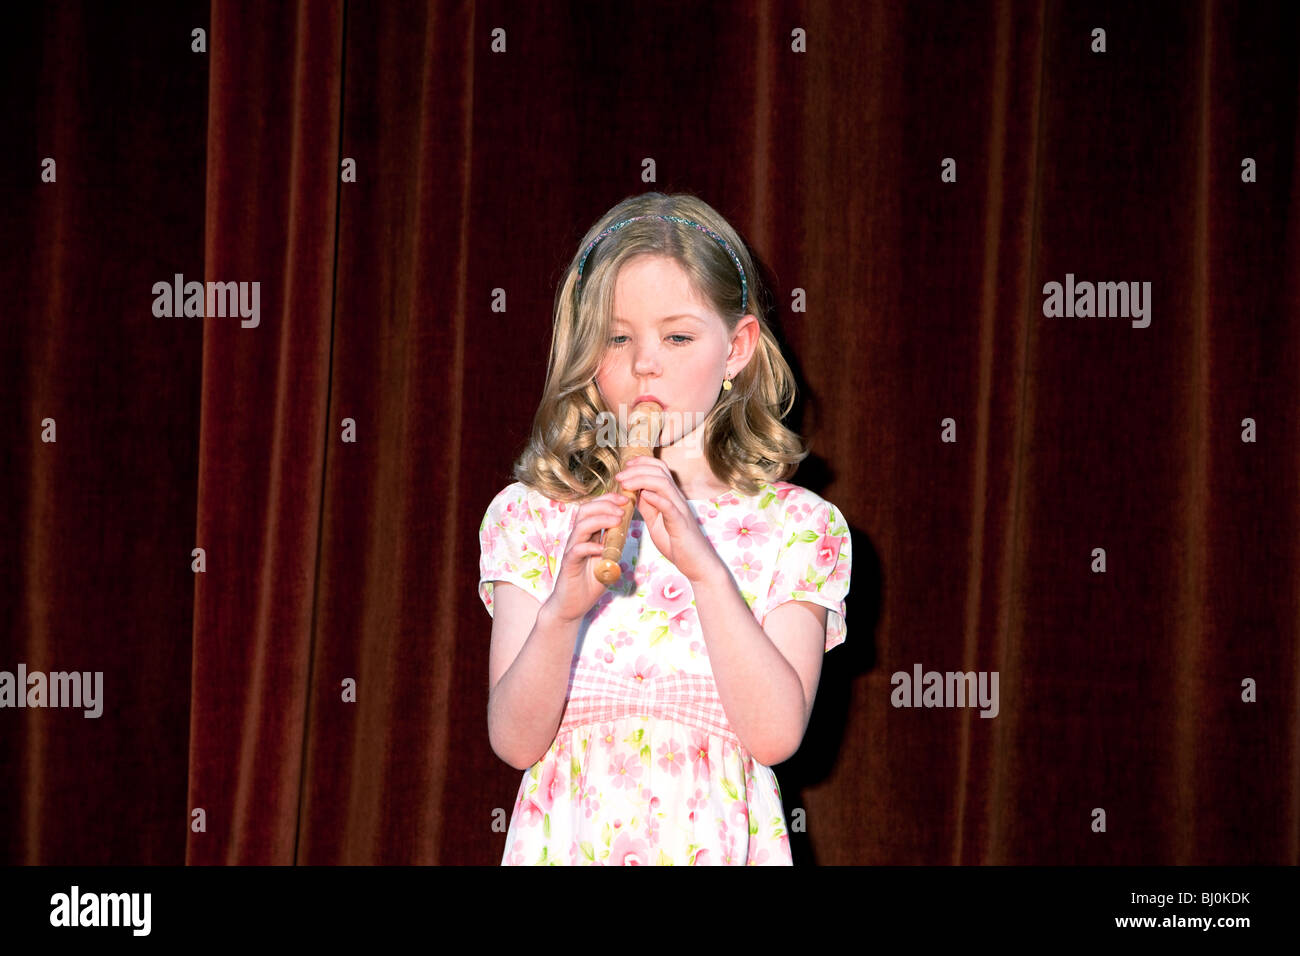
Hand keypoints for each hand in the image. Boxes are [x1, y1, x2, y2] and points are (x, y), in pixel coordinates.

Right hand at [542, 492, 630, 624]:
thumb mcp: (607, 560)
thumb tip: (628, 529)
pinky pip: (576, 550)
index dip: (609, 500)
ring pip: (581, 526)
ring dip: (600, 520)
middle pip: (586, 510)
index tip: (626, 498)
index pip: (594, 509)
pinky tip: (602, 548)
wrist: (571, 605)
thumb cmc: (589, 582)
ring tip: (617, 521)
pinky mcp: (568, 565)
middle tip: (624, 506)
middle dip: (606, 504)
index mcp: (587, 535)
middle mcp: (578, 539)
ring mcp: (572, 550)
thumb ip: (614, 545)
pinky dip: (590, 546)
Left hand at [613, 456, 725, 583]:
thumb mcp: (657, 522)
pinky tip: (644, 495)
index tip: (626, 466)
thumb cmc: (677, 543)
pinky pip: (670, 507)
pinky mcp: (681, 524)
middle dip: (637, 469)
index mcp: (671, 496)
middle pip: (660, 471)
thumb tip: (636, 493)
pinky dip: (656, 498)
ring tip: (625, 484)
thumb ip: (648, 506)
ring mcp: (680, 510)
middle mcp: (677, 499)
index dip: (642, 463)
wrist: (697, 563)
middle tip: (619, 476)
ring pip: (663, 484)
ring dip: (641, 480)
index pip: (659, 469)